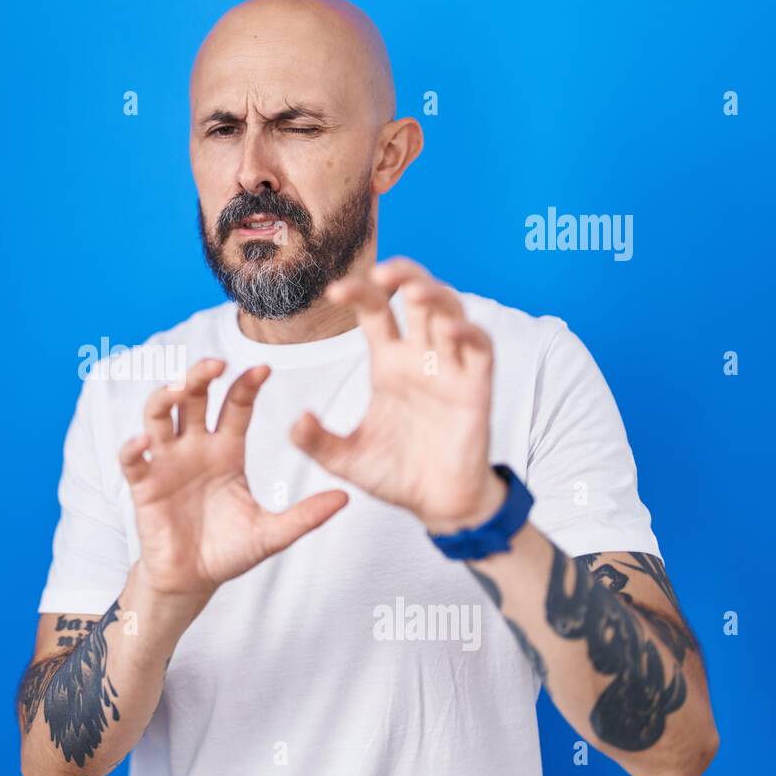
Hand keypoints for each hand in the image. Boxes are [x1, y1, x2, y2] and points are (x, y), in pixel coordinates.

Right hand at [120, 358, 348, 599]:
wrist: (193, 581)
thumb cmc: (229, 551)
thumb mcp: (272, 534)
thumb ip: (304, 516)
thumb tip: (345, 498)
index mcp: (226, 450)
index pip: (235, 405)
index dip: (246, 384)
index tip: (264, 368)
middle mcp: (194, 448)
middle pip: (193, 398)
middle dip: (200, 376)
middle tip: (215, 363)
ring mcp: (166, 463)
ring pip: (158, 416)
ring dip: (164, 398)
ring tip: (176, 389)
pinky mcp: (144, 485)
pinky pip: (133, 460)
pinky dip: (133, 447)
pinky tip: (143, 442)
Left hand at [290, 257, 505, 534]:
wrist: (436, 505)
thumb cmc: (394, 475)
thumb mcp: (345, 459)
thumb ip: (317, 441)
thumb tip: (296, 419)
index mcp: (388, 364)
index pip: (375, 312)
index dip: (359, 293)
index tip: (333, 290)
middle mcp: (420, 358)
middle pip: (416, 298)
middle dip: (403, 275)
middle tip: (382, 270)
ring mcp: (450, 369)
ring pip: (450, 312)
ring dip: (436, 295)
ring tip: (413, 291)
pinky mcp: (477, 388)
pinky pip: (479, 349)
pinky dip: (468, 332)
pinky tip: (448, 330)